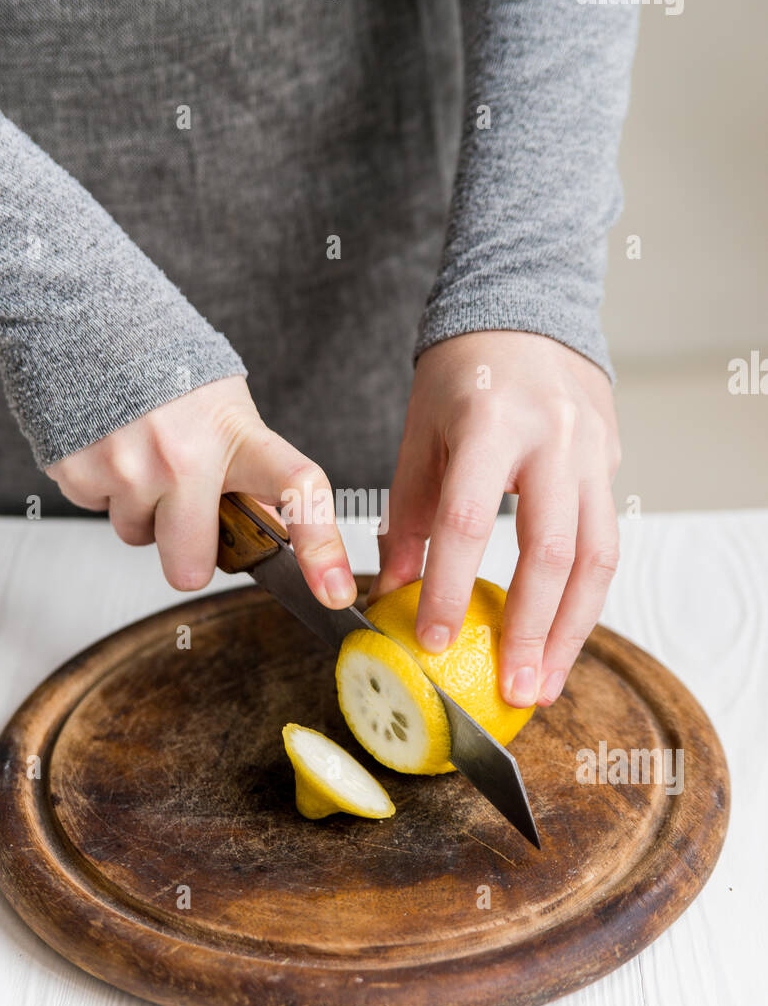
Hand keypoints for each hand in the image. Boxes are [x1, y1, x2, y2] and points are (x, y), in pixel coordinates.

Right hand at [46, 376, 356, 607]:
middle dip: (185, 550)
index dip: (320, 547)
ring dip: (140, 507)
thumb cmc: (166, 366)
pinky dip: (102, 486)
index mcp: (237, 436)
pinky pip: (96, 510)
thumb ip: (249, 469)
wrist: (87, 315)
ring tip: (140, 450)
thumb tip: (272, 530)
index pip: (297, 491)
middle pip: (190, 566)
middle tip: (182, 505)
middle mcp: (183, 457)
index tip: (334, 592)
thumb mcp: (227, 409)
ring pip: (137, 536)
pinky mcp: (78, 472)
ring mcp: (126, 467)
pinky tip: (109, 443)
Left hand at [368, 332, 620, 707]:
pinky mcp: (613, 466)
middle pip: (552, 551)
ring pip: (598, 558)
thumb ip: (408, 518)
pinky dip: (586, 599)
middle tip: (514, 689)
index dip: (451, 587)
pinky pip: (606, 544)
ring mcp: (593, 452)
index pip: (469, 520)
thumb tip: (392, 596)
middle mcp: (553, 439)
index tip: (435, 643)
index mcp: (490, 424)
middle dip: (531, 630)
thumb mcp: (420, 438)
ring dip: (572, 630)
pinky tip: (562, 638)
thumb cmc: (461, 378)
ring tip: (545, 682)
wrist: (526, 315)